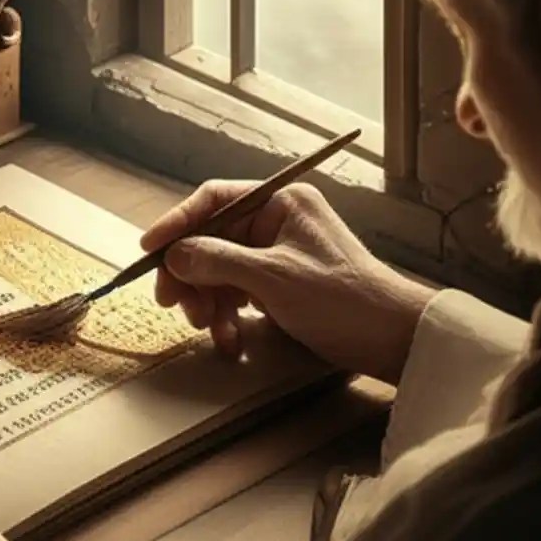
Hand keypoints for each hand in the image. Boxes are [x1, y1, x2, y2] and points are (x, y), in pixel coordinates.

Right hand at [141, 180, 436, 383]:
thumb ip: (218, 262)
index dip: (177, 223)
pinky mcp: (277, 285)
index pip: (214, 200)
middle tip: (171, 303)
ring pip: (218, 271)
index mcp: (279, 203)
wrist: (392, 339)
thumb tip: (174, 255)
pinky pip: (235, 294)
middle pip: (209, 240)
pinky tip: (229, 339)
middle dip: (189, 273)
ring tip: (207, 328)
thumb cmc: (342, 299)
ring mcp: (275, 254)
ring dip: (206, 301)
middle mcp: (275, 222)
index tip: (148, 248)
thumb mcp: (273, 278)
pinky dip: (226, 316)